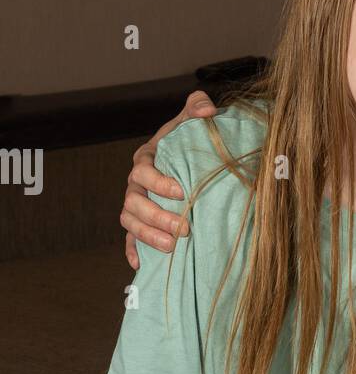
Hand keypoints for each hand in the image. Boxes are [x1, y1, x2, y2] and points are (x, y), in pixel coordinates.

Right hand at [121, 90, 216, 269]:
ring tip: (171, 247)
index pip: (143, 172)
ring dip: (147, 236)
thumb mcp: (192, 121)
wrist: (188, 162)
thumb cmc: (188, 142)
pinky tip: (140, 265)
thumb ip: (197, 107)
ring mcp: (135, 206)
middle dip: (156, 216)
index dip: (158, 183)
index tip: (181, 192)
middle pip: (134, 202)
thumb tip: (208, 110)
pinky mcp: (139, 225)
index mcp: (146, 160)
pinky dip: (132, 251)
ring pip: (130, 222)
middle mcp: (135, 184)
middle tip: (182, 229)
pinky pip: (129, 240)